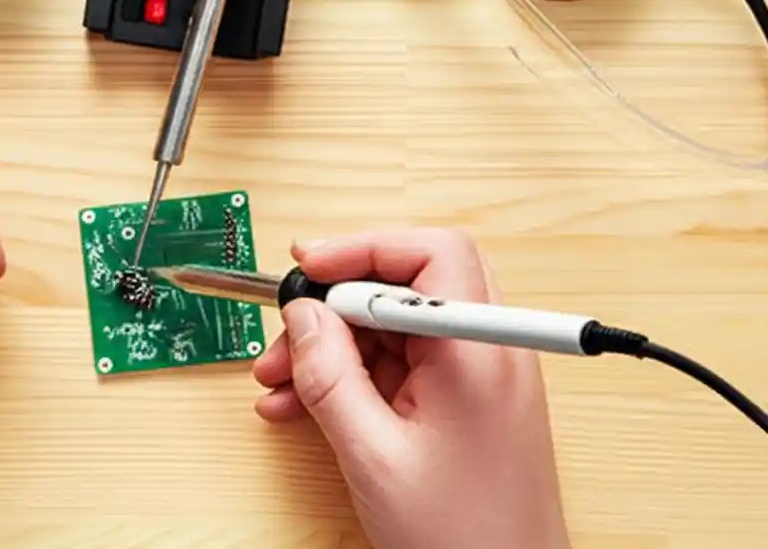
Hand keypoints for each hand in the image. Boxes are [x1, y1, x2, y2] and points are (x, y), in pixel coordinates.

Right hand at [253, 229, 569, 548]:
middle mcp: (488, 352)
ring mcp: (479, 378)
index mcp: (478, 352)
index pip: (430, 255)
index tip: (309, 267)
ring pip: (395, 328)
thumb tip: (303, 314)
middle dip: (337, 304)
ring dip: (333, 347)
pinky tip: (303, 405)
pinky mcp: (465, 404)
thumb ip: (330, 375)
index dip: (364, 248)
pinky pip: (401, 367)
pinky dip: (351, 377)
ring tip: (279, 383)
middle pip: (407, 286)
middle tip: (286, 329)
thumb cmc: (462, 539)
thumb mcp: (372, 454)